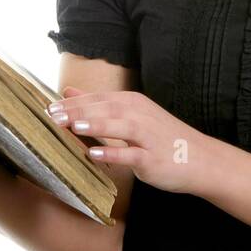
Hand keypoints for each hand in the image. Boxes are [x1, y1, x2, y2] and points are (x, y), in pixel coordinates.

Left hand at [45, 86, 220, 194]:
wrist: (201, 159)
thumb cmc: (161, 138)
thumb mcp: (131, 115)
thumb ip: (98, 104)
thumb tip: (67, 91)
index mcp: (133, 103)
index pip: (99, 98)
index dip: (74, 102)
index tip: (49, 106)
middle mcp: (140, 115)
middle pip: (107, 109)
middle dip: (79, 111)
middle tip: (52, 115)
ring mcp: (148, 136)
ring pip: (120, 127)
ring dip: (96, 125)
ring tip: (72, 126)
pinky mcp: (153, 158)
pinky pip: (132, 155)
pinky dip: (114, 154)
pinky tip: (95, 155)